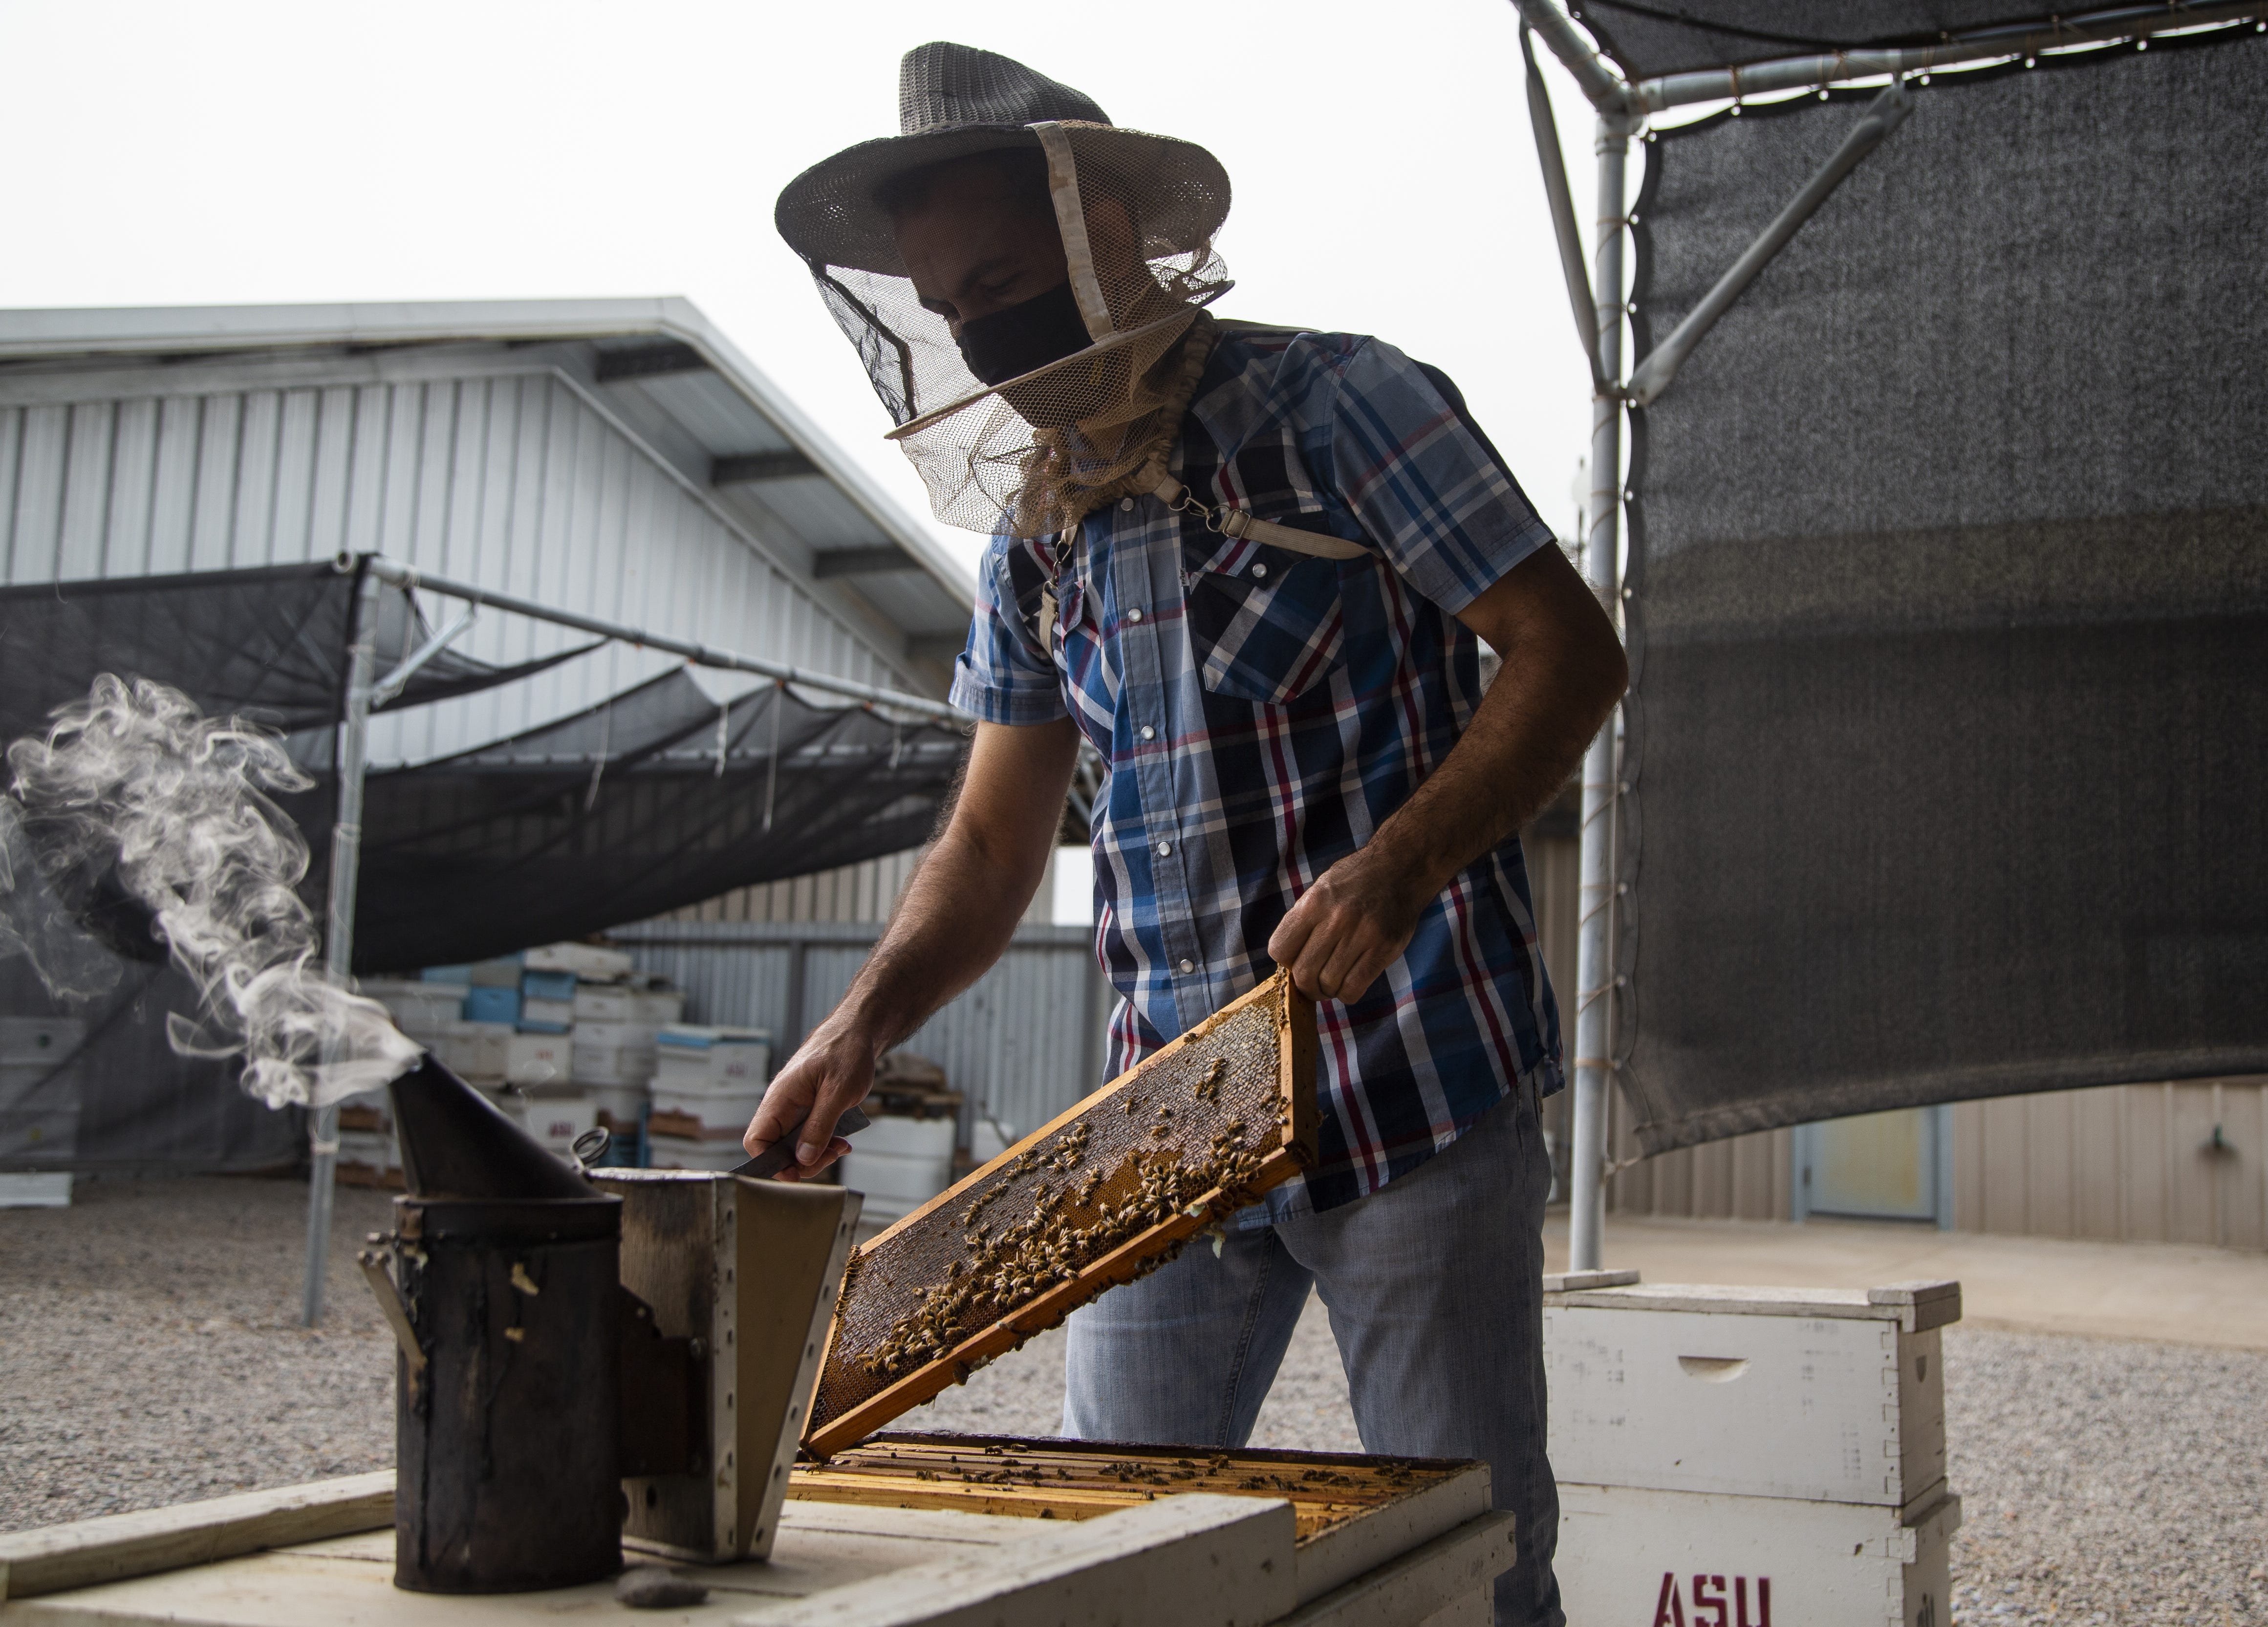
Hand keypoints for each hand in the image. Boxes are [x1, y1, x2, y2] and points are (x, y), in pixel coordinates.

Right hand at [742, 1016, 876, 1179]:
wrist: (858, 1033)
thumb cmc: (845, 1052)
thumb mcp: (837, 1091)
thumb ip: (820, 1126)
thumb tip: (803, 1159)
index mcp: (780, 1098)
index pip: (756, 1140)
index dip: (771, 1163)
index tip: (796, 1173)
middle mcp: (782, 1106)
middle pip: (777, 1150)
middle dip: (802, 1161)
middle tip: (830, 1156)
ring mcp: (796, 1109)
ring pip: (795, 1146)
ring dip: (817, 1154)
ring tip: (841, 1147)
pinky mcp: (810, 1111)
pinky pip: (809, 1136)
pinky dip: (824, 1144)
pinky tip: (842, 1141)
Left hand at [1267, 845, 1433, 1004]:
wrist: (1400, 868)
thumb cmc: (1356, 882)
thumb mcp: (1321, 890)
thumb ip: (1304, 922)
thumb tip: (1288, 962)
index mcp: (1313, 903)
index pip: (1279, 949)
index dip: (1285, 962)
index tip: (1296, 961)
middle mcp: (1335, 919)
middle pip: (1303, 973)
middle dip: (1305, 986)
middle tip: (1313, 984)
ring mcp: (1361, 934)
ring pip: (1328, 984)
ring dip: (1327, 991)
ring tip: (1333, 982)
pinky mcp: (1383, 948)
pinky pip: (1354, 988)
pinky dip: (1346, 994)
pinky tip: (1349, 985)